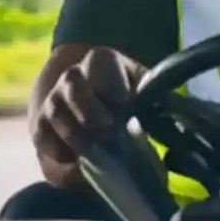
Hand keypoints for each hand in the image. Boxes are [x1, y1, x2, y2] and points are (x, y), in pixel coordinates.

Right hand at [31, 47, 144, 186]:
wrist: (90, 99)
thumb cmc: (126, 95)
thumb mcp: (143, 87)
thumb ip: (157, 96)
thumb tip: (179, 110)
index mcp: (103, 61)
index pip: (101, 61)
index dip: (112, 83)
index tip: (124, 101)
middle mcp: (75, 75)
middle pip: (72, 81)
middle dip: (89, 107)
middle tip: (107, 127)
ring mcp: (54, 99)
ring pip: (54, 110)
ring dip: (75, 133)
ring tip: (93, 151)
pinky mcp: (40, 124)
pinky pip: (41, 136)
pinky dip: (56, 150)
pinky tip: (74, 160)